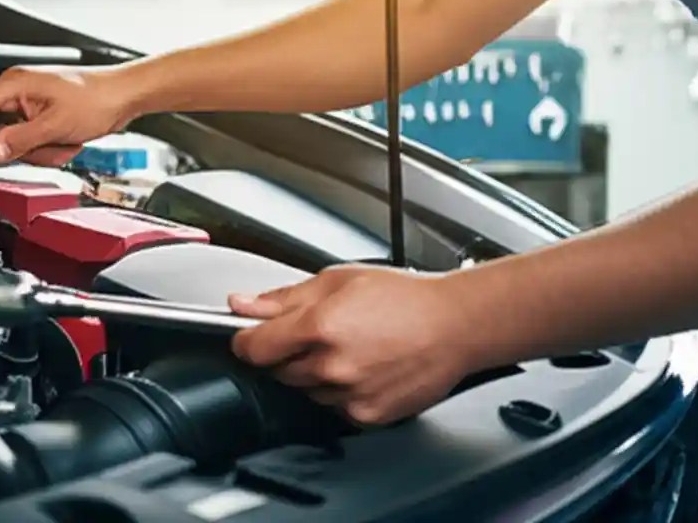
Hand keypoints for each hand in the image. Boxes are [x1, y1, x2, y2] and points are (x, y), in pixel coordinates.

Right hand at [0, 65, 135, 165]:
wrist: (124, 98)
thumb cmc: (97, 99)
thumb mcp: (55, 125)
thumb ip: (20, 140)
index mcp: (15, 84)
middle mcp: (19, 93)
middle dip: (24, 148)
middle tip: (46, 143)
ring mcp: (31, 107)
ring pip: (18, 144)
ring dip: (42, 150)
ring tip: (63, 140)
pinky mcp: (42, 118)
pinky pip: (35, 144)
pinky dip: (52, 148)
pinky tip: (67, 140)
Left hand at [229, 264, 477, 425]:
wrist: (455, 326)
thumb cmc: (405, 299)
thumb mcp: (337, 281)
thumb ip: (283, 298)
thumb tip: (242, 305)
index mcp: (319, 327)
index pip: (253, 348)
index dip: (246, 340)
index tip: (249, 336)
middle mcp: (331, 366)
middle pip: (278, 370)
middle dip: (288, 352)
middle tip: (320, 333)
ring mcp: (349, 395)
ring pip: (306, 390)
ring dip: (315, 373)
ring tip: (351, 348)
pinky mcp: (366, 415)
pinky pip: (333, 406)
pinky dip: (340, 391)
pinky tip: (364, 368)